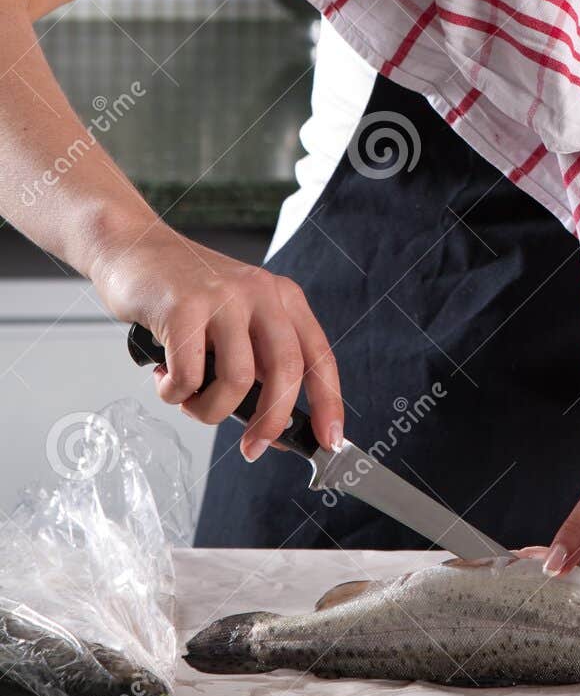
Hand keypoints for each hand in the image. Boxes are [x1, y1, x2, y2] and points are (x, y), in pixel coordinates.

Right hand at [91, 226, 343, 461]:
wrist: (133, 247)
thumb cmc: (183, 294)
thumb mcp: (236, 319)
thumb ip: (257, 363)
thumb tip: (275, 429)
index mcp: (282, 297)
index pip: (318, 355)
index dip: (329, 402)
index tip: (330, 441)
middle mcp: (259, 292)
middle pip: (285, 370)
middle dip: (272, 421)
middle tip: (253, 448)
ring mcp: (222, 297)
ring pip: (236, 380)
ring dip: (208, 409)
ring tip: (188, 399)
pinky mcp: (182, 306)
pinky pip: (188, 376)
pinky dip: (174, 393)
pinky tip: (163, 378)